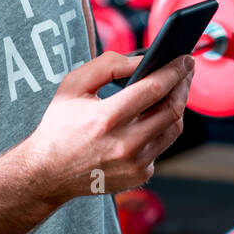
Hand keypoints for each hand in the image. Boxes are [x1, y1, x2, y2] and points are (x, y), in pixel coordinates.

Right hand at [18, 50, 193, 203]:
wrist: (48, 173)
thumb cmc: (59, 125)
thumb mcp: (73, 85)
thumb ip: (108, 65)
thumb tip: (143, 60)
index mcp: (106, 119)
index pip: (154, 89)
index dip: (174, 70)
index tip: (185, 58)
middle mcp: (124, 145)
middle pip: (172, 109)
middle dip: (183, 85)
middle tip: (186, 70)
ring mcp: (135, 164)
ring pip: (173, 129)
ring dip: (178, 105)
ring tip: (175, 89)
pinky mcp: (139, 175)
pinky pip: (161, 146)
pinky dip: (161, 128)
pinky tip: (155, 116)